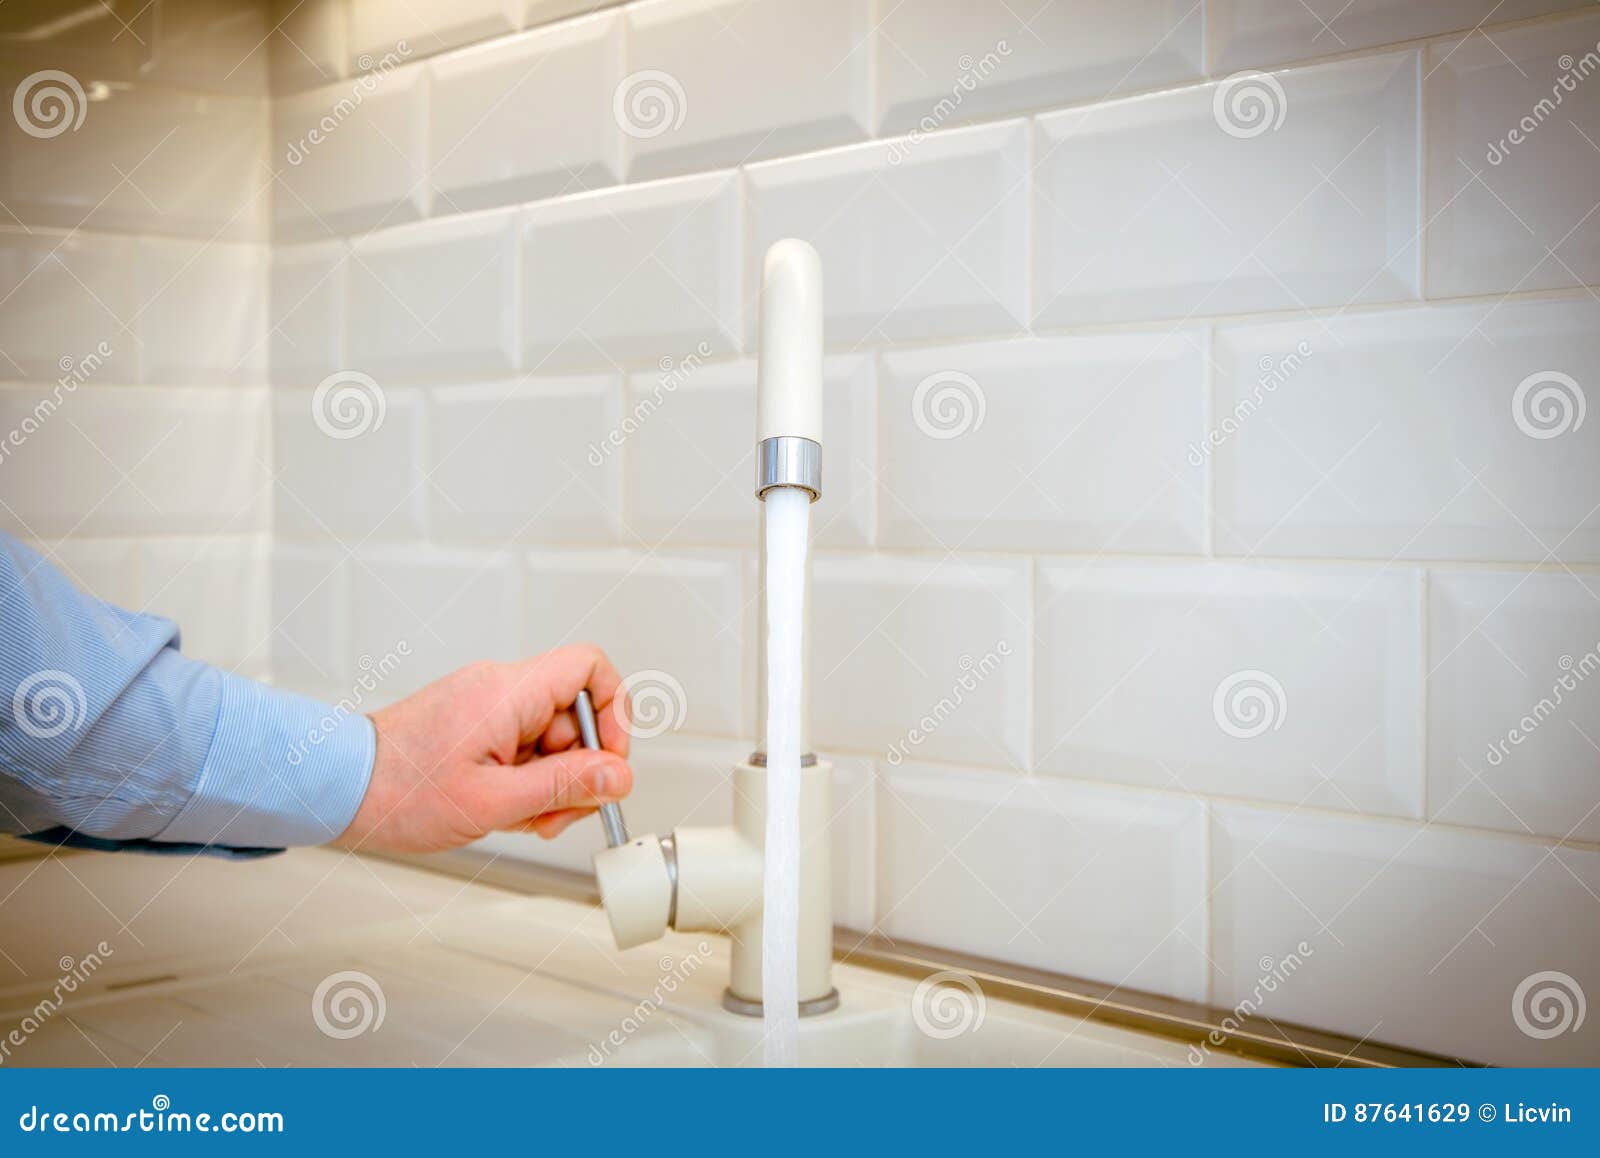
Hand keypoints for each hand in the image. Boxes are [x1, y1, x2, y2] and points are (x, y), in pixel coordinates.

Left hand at [334, 645, 632, 853]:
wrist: (337, 789)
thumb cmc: (397, 792)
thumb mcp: (494, 802)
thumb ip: (564, 787)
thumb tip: (618, 776)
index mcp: (508, 692)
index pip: (589, 667)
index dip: (614, 712)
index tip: (608, 761)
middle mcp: (499, 689)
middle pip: (576, 715)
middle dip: (577, 769)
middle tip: (555, 812)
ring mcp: (486, 707)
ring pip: (551, 738)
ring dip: (550, 783)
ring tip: (521, 818)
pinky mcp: (474, 725)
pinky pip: (523, 747)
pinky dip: (525, 781)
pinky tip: (503, 809)